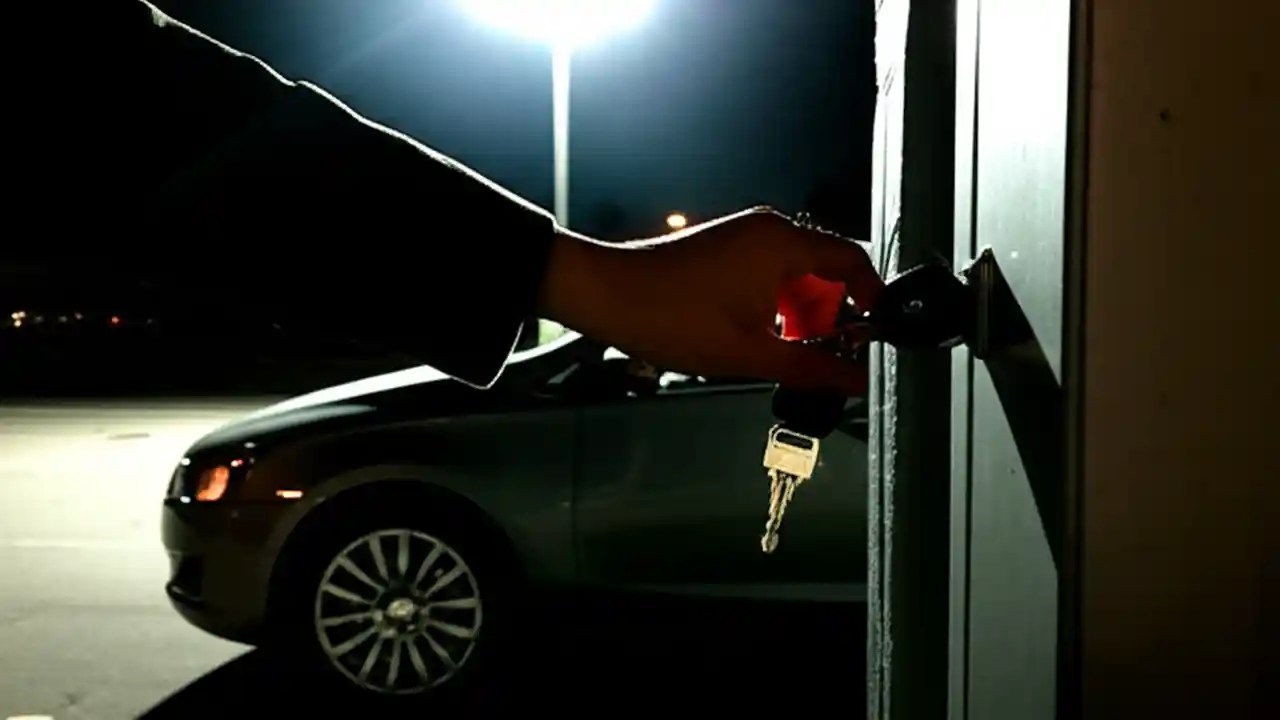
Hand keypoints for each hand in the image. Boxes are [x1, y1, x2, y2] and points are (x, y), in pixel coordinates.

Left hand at [538, 207, 883, 394]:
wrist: (605, 295)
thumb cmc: (671, 317)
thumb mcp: (749, 353)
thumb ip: (812, 367)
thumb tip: (856, 380)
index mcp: (782, 244)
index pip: (853, 261)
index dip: (872, 299)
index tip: (875, 335)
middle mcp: (767, 231)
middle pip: (826, 270)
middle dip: (831, 316)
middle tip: (827, 358)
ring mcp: (743, 237)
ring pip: (795, 276)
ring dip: (801, 315)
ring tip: (788, 355)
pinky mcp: (724, 250)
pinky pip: (768, 274)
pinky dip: (775, 305)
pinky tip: (761, 339)